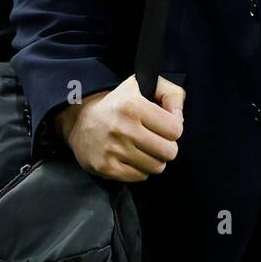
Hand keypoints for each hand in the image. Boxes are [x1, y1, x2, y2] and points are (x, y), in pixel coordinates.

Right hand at [53, 73, 184, 181]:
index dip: (174, 128)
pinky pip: (140, 177)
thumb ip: (171, 93)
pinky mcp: (105, 167)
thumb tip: (180, 117)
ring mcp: (113, 150)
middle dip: (167, 146)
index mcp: (133, 105)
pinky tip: (131, 157)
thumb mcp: (143, 84)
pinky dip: (140, 169)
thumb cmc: (119, 102)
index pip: (176, 129)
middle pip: (169, 151)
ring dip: (154, 159)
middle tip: (156, 140)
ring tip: (144, 149)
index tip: (165, 126)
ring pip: (156, 167)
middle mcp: (123, 128)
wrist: (80, 119)